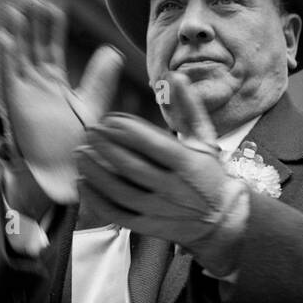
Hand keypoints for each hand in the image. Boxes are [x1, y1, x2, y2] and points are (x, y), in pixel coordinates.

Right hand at [0, 0, 123, 204]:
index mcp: (53, 84)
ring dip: (12, 32)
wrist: (66, 175)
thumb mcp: (91, 105)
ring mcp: (23, 96)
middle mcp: (34, 87)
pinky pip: (7, 78)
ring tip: (13, 8)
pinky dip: (5, 57)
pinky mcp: (15, 108)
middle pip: (30, 46)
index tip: (52, 3)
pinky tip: (3, 35)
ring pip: (15, 57)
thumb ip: (99, 78)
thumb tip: (112, 50)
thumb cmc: (75, 145)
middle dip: (29, 22)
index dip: (50, 26)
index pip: (49, 47)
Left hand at [74, 72, 247, 273]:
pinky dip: (97, 199)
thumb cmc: (210, 173)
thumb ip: (190, 107)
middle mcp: (173, 188)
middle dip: (105, 147)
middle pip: (132, 166)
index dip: (126, 130)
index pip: (152, 144)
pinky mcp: (148, 226)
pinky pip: (117, 214)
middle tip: (87, 131)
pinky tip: (84, 183)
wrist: (222, 220)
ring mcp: (159, 209)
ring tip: (80, 154)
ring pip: (120, 191)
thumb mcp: (205, 139)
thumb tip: (177, 76)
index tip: (108, 119)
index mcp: (188, 163)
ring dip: (96, 172)